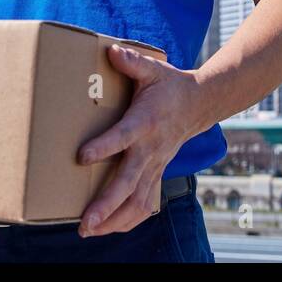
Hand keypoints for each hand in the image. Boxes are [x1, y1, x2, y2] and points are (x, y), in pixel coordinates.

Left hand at [76, 44, 206, 237]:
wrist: (198, 104)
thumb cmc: (168, 85)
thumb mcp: (152, 68)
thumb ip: (131, 61)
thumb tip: (111, 50)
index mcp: (145, 122)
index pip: (123, 137)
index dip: (104, 147)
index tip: (82, 157)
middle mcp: (150, 149)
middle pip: (129, 182)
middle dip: (106, 204)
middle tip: (85, 220)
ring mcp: (155, 166)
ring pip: (138, 201)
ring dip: (114, 219)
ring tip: (89, 230)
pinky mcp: (157, 174)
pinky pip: (146, 204)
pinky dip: (129, 220)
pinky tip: (109, 229)